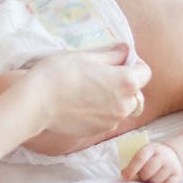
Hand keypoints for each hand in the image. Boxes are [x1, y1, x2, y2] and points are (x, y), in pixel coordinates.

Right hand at [30, 45, 150, 135]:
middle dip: (124, 82)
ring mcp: (112, 121)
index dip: (134, 64)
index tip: (118, 60)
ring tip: (89, 89)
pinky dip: (101, 110)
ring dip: (113, 98)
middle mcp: (125, 105)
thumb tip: (125, 51)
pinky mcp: (98, 132)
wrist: (36, 103)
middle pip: (135, 91)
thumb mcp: (87, 56)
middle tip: (101, 74)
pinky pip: (108, 118)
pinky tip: (81, 102)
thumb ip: (112, 55)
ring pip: (122, 106)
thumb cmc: (60, 73)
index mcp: (126, 82)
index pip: (145, 72)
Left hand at [121, 141, 182, 182]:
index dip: (131, 169)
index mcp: (151, 148)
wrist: (171, 155)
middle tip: (141, 177)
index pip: (140, 158)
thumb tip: (124, 175)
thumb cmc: (152, 157)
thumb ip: (135, 161)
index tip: (125, 177)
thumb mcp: (145, 153)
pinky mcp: (178, 175)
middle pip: (147, 172)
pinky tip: (158, 182)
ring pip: (156, 181)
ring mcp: (171, 165)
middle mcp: (163, 155)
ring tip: (150, 179)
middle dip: (141, 177)